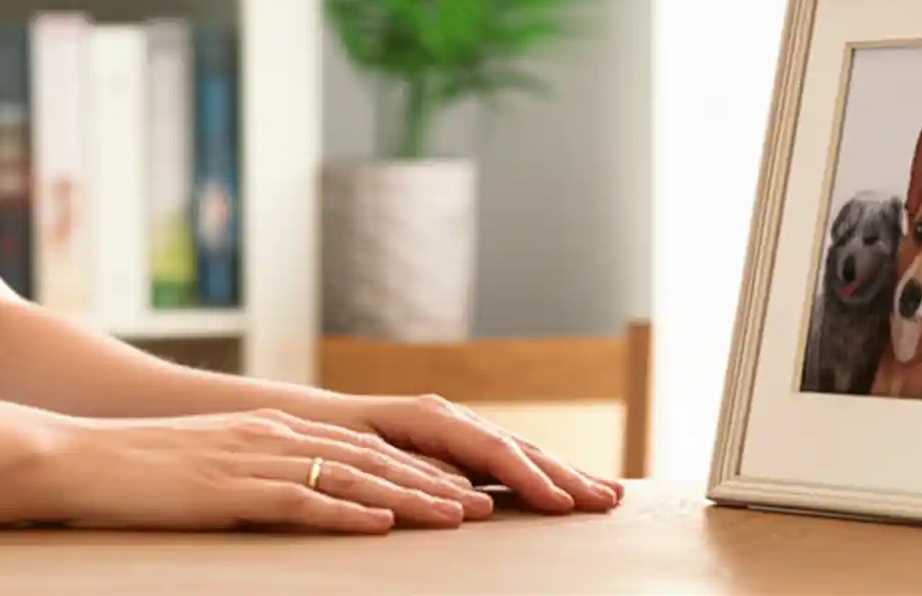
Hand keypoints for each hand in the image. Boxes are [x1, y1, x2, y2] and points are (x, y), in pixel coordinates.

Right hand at [43, 408, 493, 533]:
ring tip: (455, 515)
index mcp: (276, 428)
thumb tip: (306, 492)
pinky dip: (345, 514)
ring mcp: (253, 460)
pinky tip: (380, 525)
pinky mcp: (227, 490)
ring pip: (350, 478)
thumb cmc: (143, 469)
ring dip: (407, 498)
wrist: (75, 457)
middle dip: (432, 483)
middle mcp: (275, 436)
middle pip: (372, 460)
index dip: (418, 468)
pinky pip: (298, 502)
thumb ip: (263, 468)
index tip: (464, 487)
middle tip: (483, 503)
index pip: (364, 448)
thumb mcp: (217, 460)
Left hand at [337, 394, 624, 514]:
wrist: (312, 423)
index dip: (531, 478)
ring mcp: (461, 430)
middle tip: (608, 500)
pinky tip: (569, 489)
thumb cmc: (332, 439)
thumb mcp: (366, 453)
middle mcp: (455, 419)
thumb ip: (418, 469)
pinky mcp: (461, 446)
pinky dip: (544, 475)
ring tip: (608, 494)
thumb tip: (466, 490)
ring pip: (523, 452)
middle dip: (567, 475)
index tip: (560, 503)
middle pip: (522, 448)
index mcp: (434, 417)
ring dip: (566, 474)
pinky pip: (510, 461)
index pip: (495, 450)